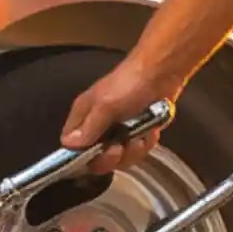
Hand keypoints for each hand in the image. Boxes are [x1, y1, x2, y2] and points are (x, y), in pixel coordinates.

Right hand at [61, 58, 182, 173]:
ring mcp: (117, 133)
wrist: (162, 73)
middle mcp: (96, 127)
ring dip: (132, 152)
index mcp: (83, 117)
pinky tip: (151, 132)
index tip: (96, 154)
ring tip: (141, 136)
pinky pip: (136, 152)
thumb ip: (90, 126)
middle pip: (95, 159)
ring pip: (118, 159)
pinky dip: (145, 145)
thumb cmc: (130, 83)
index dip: (80, 156)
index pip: (70, 146)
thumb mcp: (107, 104)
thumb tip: (70, 145)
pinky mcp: (136, 135)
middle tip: (120, 147)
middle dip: (111, 158)